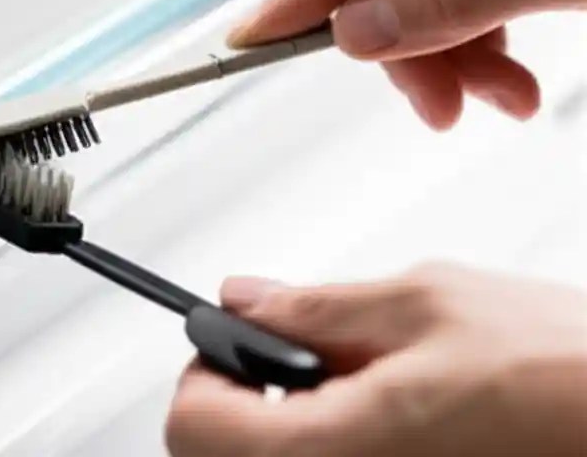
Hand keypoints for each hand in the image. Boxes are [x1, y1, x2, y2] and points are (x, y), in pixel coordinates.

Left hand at [164, 263, 586, 456]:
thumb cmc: (562, 373)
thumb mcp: (421, 304)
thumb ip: (313, 307)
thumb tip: (245, 300)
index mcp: (329, 450)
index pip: (190, 427)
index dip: (204, 369)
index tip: (238, 338)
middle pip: (223, 451)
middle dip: (250, 393)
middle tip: (309, 355)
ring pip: (278, 456)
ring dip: (297, 413)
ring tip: (371, 377)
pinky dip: (339, 432)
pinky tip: (395, 408)